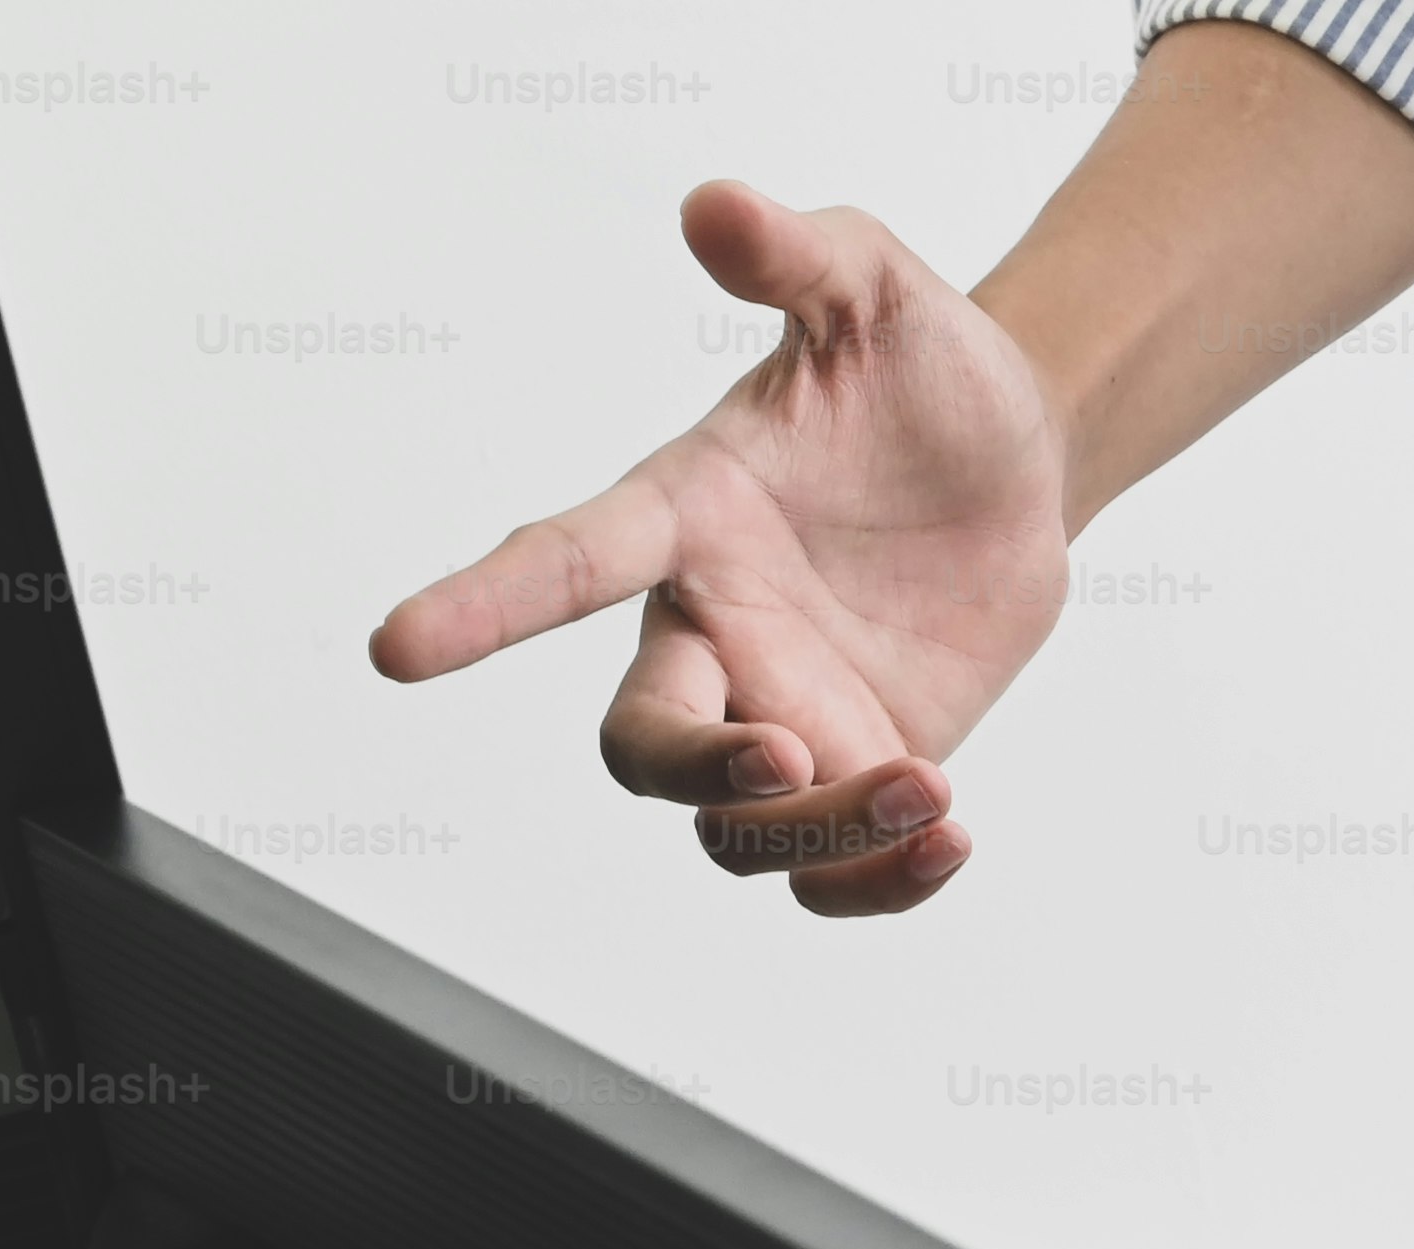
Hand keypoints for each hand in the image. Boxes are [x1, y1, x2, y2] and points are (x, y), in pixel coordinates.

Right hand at [369, 182, 1066, 917]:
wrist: (1016, 456)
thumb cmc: (923, 369)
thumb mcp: (874, 291)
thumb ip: (798, 252)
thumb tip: (717, 201)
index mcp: (685, 521)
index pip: (562, 562)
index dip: (484, 604)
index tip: (397, 649)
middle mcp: (712, 632)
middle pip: (640, 748)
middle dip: (697, 774)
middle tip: (798, 756)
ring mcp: (780, 711)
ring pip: (738, 829)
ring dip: (828, 833)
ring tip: (937, 792)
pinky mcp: (856, 767)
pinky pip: (829, 872)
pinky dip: (881, 882)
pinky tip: (953, 836)